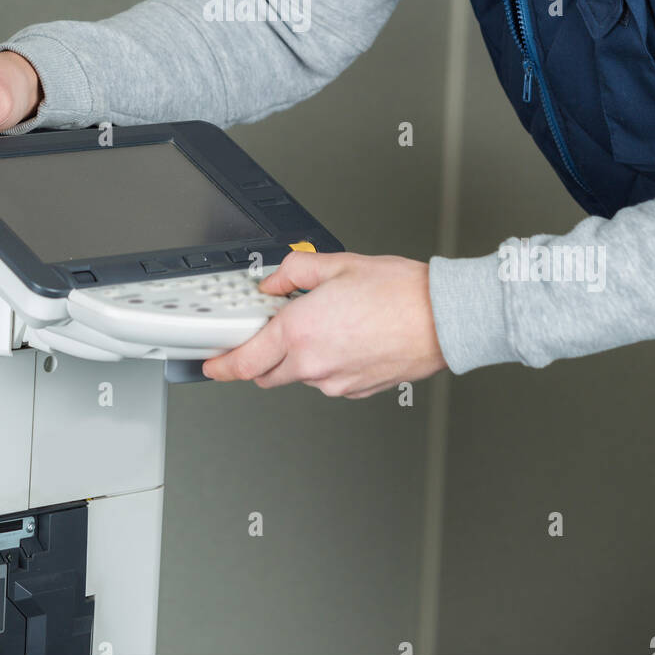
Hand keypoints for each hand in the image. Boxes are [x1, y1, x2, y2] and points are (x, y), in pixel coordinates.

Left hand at [202, 251, 446, 395]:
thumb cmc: (399, 292)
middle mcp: (313, 364)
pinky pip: (328, 379)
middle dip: (261, 356)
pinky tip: (347, 335)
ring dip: (300, 356)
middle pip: (266, 374)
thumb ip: (292, 272)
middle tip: (272, 329)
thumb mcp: (335, 264)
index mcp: (299, 333)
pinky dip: (327, 362)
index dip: (220, 365)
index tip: (211, 363)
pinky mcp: (357, 391)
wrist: (442, 318)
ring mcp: (336, 382)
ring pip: (300, 376)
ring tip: (327, 322)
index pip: (244, 361)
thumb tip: (273, 282)